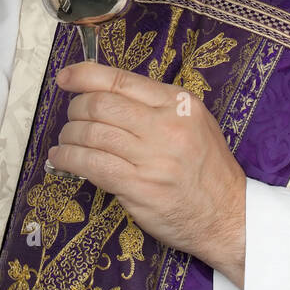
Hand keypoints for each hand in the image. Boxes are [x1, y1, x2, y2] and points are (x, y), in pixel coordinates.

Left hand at [51, 61, 245, 286]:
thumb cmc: (207, 168)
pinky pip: (91, 164)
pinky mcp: (138, 187)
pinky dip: (69, 158)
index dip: (85, 75)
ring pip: (92, 133)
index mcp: (178, 103)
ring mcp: (151, 157)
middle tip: (72, 118)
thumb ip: (156, 106)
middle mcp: (165, 125)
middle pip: (101, 104)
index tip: (65, 77)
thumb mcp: (193, 122)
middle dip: (76, 108)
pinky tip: (62, 158)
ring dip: (69, 135)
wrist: (228, 215)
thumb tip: (106, 93)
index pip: (121, 80)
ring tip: (66, 140)